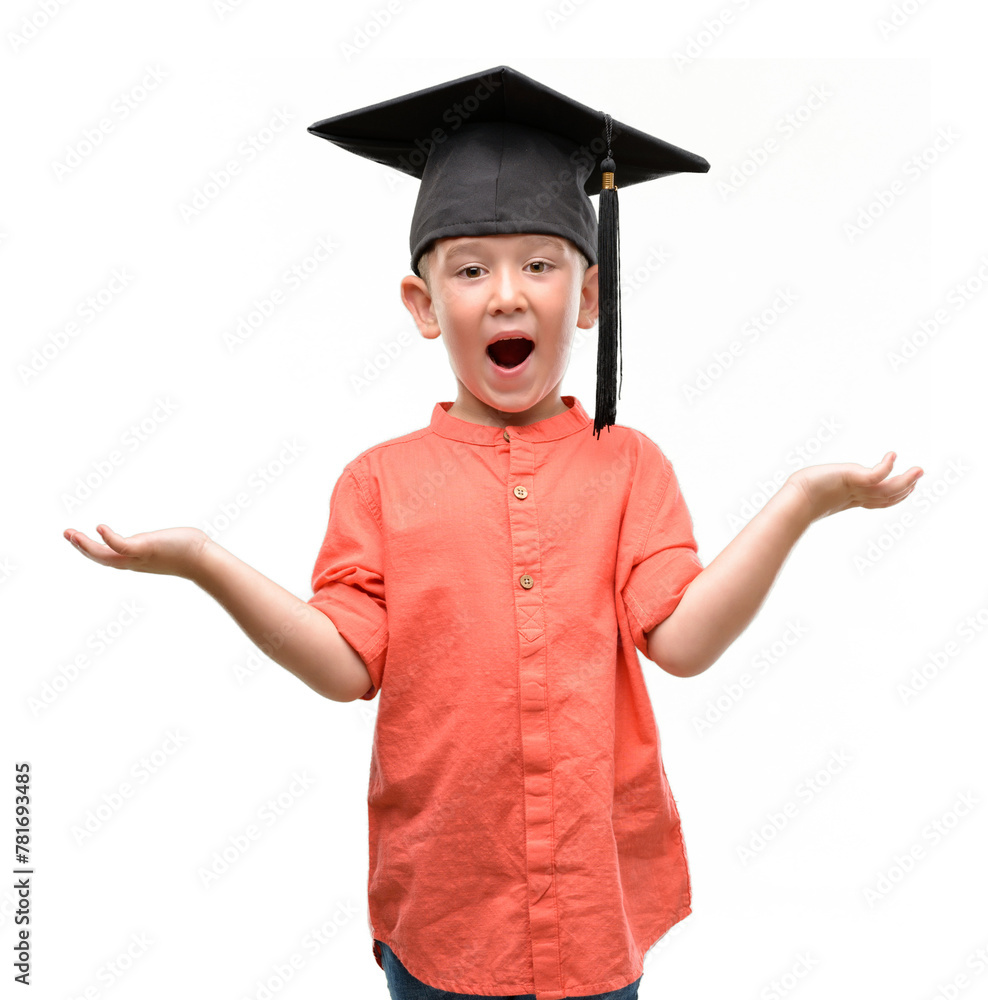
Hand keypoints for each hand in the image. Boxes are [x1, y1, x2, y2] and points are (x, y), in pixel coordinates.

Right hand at [63, 523, 209, 578]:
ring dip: (86, 546)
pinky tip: (99, 527)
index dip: (92, 549)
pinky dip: (109, 538)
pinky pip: (122, 546)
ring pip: (106, 556)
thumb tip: (166, 538)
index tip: (79, 538)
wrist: (204, 560)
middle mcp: (134, 562)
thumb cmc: (190, 551)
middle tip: (66, 533)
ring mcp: (139, 557)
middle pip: (101, 559)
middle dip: (81, 547)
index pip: (108, 556)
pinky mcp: (146, 550)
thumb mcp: (166, 546)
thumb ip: (157, 543)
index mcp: (136, 559)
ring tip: (70, 533)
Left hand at [788, 451, 923, 522]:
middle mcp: (856, 496)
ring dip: (906, 480)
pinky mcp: (852, 480)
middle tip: (920, 475)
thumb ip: (820, 487)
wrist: (795, 500)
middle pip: (887, 495)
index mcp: (850, 499)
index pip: (878, 499)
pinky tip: (892, 455)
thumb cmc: (797, 496)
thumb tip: (805, 484)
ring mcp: (856, 489)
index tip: (907, 487)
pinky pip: (876, 475)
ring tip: (919, 471)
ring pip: (887, 488)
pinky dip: (886, 467)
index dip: (894, 494)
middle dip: (905, 487)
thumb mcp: (814, 489)